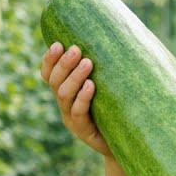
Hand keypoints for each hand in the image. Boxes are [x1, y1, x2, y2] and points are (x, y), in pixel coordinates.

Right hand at [40, 42, 110, 156]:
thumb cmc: (120, 109)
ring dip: (74, 77)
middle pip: (54, 82)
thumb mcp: (111, 85)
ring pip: (64, 95)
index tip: (58, 44)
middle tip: (76, 49)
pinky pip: (78, 113)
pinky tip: (91, 86)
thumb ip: (108, 65)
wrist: (127, 143)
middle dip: (63, 64)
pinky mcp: (83, 131)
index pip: (48, 74)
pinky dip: (82, 98)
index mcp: (66, 92)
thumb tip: (121, 32)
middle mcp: (65, 105)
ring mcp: (72, 119)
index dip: (49, 60)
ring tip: (87, 62)